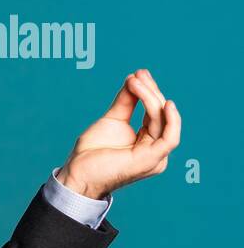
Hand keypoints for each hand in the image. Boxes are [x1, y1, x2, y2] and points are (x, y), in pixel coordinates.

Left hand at [58, 68, 181, 198]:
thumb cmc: (92, 152)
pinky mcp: (152, 160)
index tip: (138, 74)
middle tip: (137, 75)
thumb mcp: (111, 120)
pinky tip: (164, 104)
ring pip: (163, 121)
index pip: (155, 112)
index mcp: (147, 141)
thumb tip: (134, 78)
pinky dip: (171, 120)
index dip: (149, 91)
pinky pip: (170, 138)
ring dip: (152, 99)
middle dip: (151, 91)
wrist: (77, 173)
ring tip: (137, 83)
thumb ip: (125, 102)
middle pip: (161, 114)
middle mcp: (155, 149)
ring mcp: (155, 156)